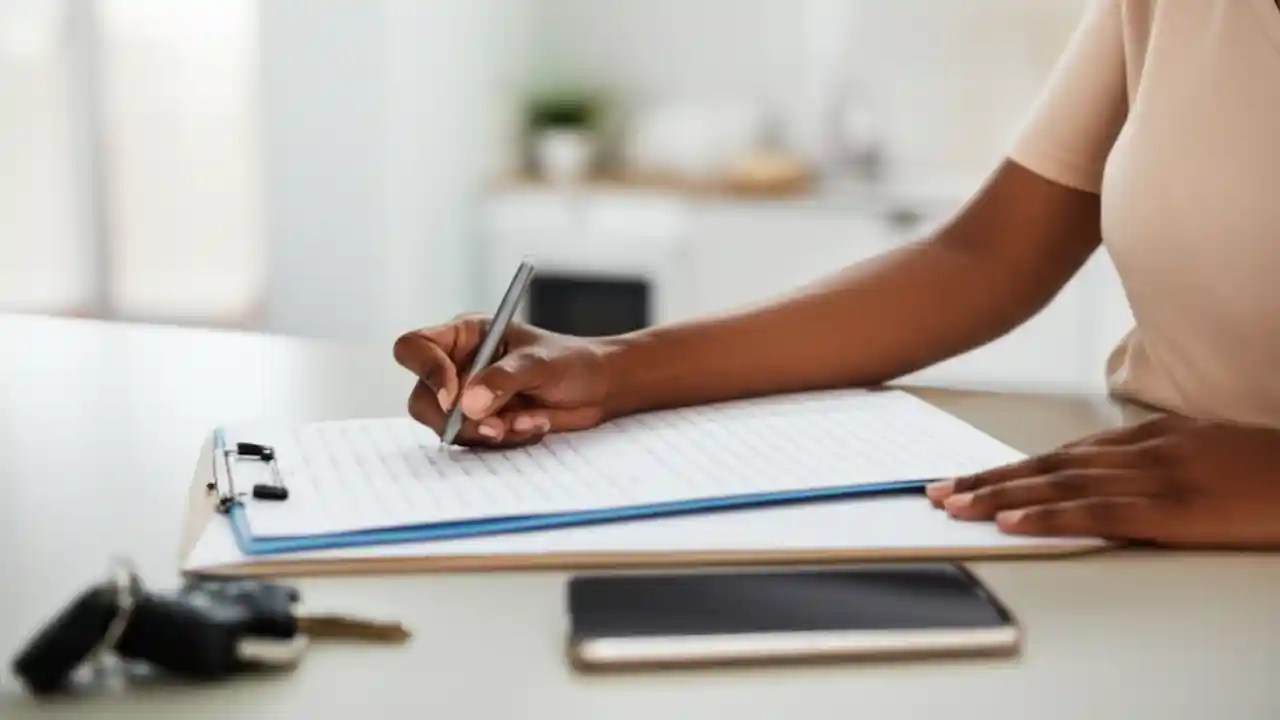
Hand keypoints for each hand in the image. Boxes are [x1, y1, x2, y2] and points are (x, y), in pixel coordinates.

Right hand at [393, 316, 616, 446]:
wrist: (598, 389)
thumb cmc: (571, 360)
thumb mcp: (539, 362)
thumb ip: (503, 378)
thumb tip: (469, 404)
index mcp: (463, 336)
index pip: (415, 348)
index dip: (426, 372)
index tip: (455, 398)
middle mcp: (457, 366)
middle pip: (423, 399)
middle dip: (457, 419)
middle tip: (494, 426)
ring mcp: (467, 399)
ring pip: (447, 427)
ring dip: (486, 432)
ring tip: (527, 421)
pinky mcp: (482, 424)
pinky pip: (475, 442)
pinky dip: (504, 440)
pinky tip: (533, 424)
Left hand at [925, 415, 1279, 547]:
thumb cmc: (1266, 466)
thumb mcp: (1199, 449)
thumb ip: (1148, 456)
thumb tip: (1100, 468)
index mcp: (1144, 438)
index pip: (1058, 454)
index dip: (1007, 467)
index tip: (964, 477)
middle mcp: (1138, 452)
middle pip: (1047, 466)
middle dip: (987, 480)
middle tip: (936, 493)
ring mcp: (1154, 478)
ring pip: (1060, 486)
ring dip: (1002, 496)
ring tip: (956, 506)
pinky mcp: (1174, 510)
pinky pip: (1099, 513)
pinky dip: (1051, 517)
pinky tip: (1014, 522)